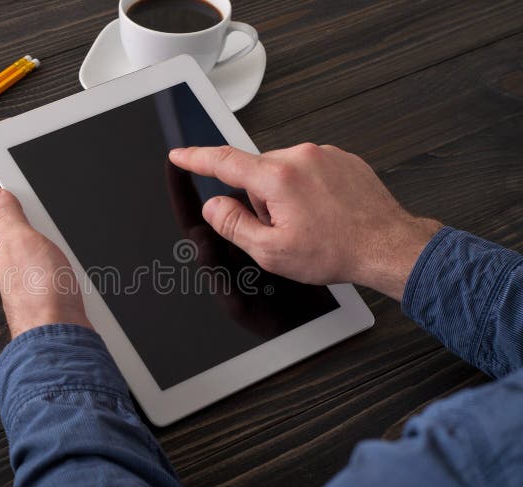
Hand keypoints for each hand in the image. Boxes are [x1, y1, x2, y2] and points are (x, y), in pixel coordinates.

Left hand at [0, 187, 92, 337]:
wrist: (62, 337)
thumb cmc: (39, 298)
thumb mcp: (20, 241)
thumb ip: (6, 217)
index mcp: (7, 253)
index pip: (20, 222)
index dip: (36, 214)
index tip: (47, 215)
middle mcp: (21, 272)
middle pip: (45, 241)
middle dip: (60, 239)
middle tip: (64, 245)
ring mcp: (42, 288)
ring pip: (62, 262)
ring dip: (73, 262)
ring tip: (74, 266)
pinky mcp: (61, 302)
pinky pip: (75, 281)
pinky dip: (82, 281)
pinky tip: (82, 283)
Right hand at [169, 144, 442, 299]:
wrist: (387, 246)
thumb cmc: (336, 250)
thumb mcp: (272, 251)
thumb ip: (234, 225)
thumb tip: (213, 206)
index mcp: (278, 178)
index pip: (224, 162)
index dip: (196, 158)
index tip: (180, 154)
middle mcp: (300, 157)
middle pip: (256, 173)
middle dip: (261, 200)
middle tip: (284, 229)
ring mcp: (324, 155)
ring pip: (283, 172)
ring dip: (285, 196)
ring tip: (311, 223)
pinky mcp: (342, 158)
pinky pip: (308, 169)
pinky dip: (308, 190)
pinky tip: (324, 213)